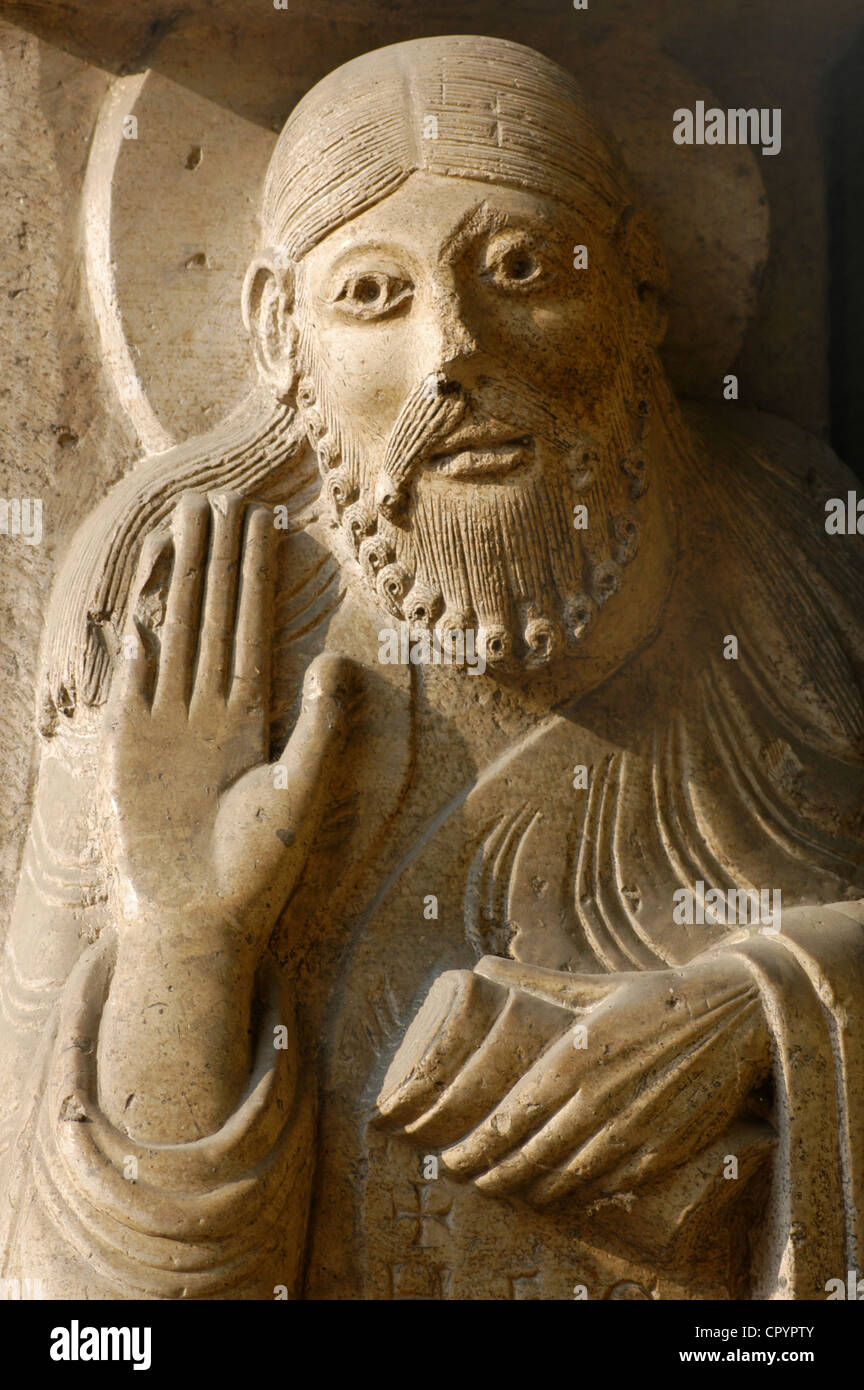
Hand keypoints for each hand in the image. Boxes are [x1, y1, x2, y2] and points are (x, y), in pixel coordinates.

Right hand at [99, 490, 359, 963]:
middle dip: (218, 559)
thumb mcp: (300, 789)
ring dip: (182, 584)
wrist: (196, 919)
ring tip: (184, 529)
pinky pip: (136, 687)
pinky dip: (140, 651)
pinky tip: (146, 612)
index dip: (261, 576)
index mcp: (257, 717)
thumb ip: (319, 724)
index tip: (268, 525)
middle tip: (221, 496)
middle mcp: (214, 712)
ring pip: (179, 637)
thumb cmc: (257, 867)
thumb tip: (334, 657)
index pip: (257, 628)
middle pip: (216, 617)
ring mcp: (170, 727)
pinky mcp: (131, 751)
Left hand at [376, 951, 771, 1203]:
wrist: (737, 1016)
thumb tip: (481, 966)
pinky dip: (579, 1194)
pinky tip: (562, 1193)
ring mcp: (633, 1130)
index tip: (452, 1156)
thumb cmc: (656, 997)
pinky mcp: (665, 1150)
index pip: (509, 1119)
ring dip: (531, 1190)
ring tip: (506, 1191)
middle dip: (493, 1172)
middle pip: (530, 1155)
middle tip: (468, 1178)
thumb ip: (535, 983)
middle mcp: (598, 1099)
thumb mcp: (593, 987)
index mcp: (573, 1058)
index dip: (476, 1146)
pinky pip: (611, 1185)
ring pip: (568, 1177)